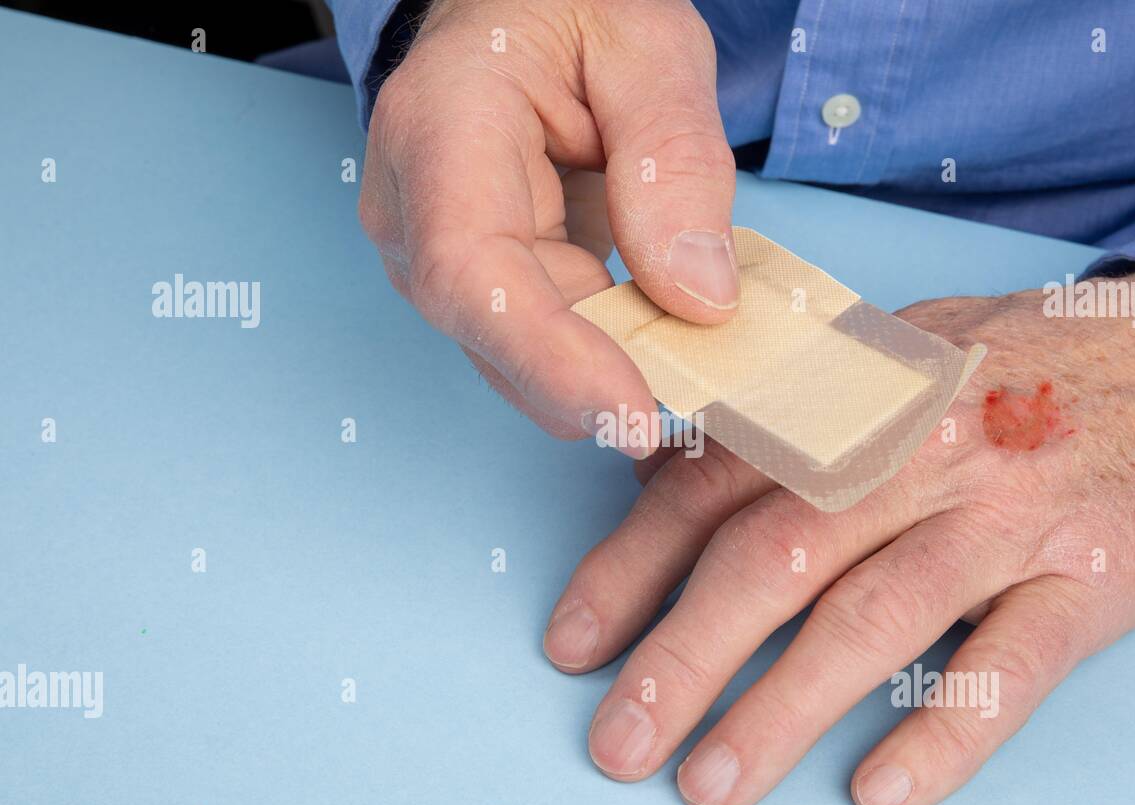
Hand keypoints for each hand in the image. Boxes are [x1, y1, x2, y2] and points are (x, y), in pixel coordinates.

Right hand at [358, 0, 738, 455]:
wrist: (520, 5)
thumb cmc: (571, 7)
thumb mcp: (650, 48)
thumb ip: (675, 161)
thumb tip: (699, 300)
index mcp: (441, 129)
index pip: (471, 272)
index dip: (549, 358)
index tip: (632, 414)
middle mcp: (414, 208)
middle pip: (494, 332)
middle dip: (598, 382)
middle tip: (701, 399)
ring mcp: (435, 251)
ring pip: (516, 352)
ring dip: (606, 370)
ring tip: (691, 366)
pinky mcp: (474, 277)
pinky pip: (538, 337)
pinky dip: (604, 351)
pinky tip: (660, 344)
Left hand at [544, 271, 1134, 804]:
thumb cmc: (1022, 372)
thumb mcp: (895, 360)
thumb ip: (786, 422)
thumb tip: (666, 476)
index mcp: (858, 395)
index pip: (716, 482)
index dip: (631, 566)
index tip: (574, 642)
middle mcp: (921, 449)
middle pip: (776, 554)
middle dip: (683, 655)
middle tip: (619, 740)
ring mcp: (1008, 512)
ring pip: (874, 614)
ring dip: (781, 708)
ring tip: (710, 782)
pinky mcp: (1091, 575)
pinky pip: (1010, 665)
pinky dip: (943, 733)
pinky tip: (880, 789)